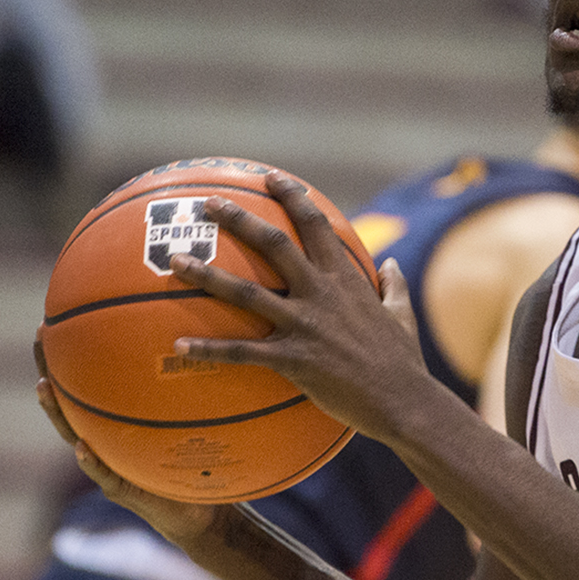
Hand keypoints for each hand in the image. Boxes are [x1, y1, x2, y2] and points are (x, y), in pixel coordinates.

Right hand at [34, 341, 216, 542]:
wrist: (199, 511)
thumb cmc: (193, 463)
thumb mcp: (190, 420)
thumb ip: (187, 393)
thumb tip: (201, 341)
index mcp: (113, 424)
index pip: (85, 386)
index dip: (66, 356)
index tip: (53, 322)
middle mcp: (102, 441)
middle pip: (67, 403)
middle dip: (50, 370)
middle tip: (39, 338)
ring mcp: (107, 465)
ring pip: (72, 435)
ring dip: (56, 411)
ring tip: (43, 385)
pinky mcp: (122, 491)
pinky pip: (103, 474)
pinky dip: (90, 462)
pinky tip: (80, 447)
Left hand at [168, 174, 437, 440]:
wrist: (404, 402)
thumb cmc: (402, 361)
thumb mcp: (403, 315)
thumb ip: (394, 286)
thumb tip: (392, 264)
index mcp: (345, 278)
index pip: (316, 224)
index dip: (292, 196)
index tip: (270, 177)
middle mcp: (320, 294)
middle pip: (274, 244)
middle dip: (238, 219)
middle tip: (207, 204)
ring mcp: (305, 325)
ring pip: (247, 293)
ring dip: (207, 275)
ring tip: (175, 262)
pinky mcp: (293, 360)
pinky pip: (242, 352)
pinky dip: (209, 349)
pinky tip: (179, 345)